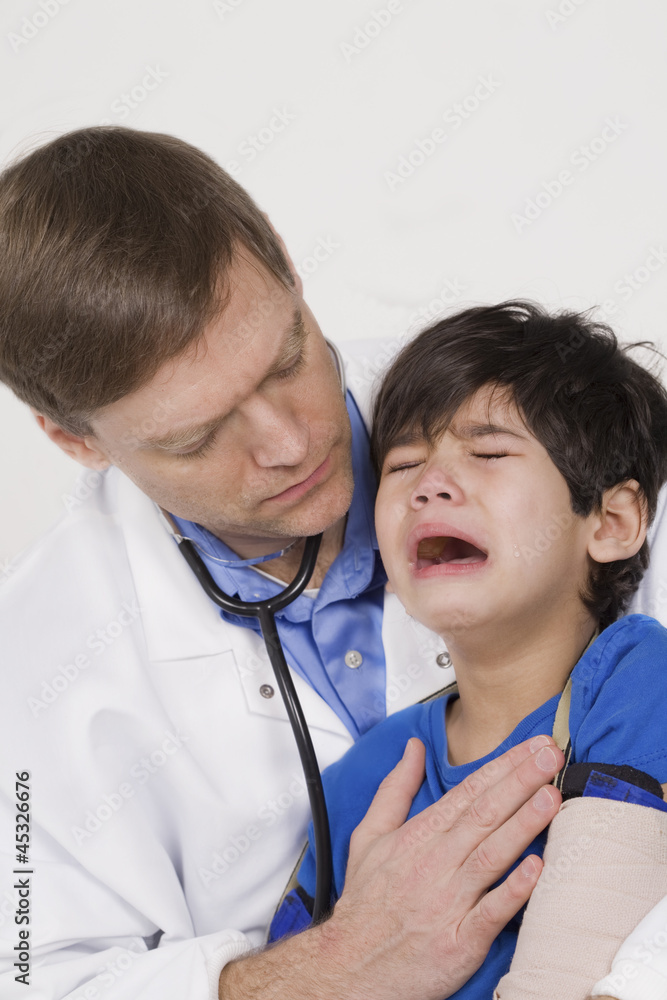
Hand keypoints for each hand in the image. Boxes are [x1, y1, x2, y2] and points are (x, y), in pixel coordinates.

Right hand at [319, 734, 562, 999]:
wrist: (350, 968)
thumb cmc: (366, 904)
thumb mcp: (368, 836)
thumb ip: (395, 788)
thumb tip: (413, 748)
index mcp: (418, 836)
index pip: (468, 792)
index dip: (504, 766)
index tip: (534, 747)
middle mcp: (436, 863)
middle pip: (484, 814)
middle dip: (521, 782)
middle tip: (552, 757)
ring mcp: (449, 902)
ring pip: (492, 855)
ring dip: (523, 825)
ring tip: (551, 797)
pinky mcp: (459, 941)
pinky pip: (490, 912)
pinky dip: (513, 890)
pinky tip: (536, 868)